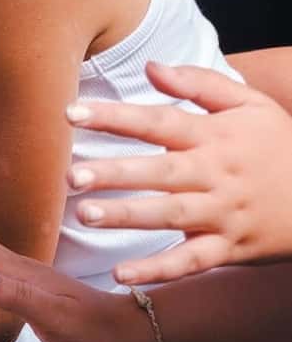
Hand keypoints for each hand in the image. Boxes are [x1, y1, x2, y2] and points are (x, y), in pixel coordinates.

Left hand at [61, 61, 291, 283]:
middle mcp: (216, 173)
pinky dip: (158, 270)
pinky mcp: (229, 247)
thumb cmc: (280, 145)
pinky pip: (191, 261)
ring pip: (171, 215)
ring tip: (85, 215)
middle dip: (115, 172)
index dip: (115, 117)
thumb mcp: (251, 105)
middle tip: (71, 175)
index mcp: (215, 136)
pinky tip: (121, 274)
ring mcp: (223, 212)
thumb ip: (200, 84)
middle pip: (160, 171)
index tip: (70, 113)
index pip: (158, 122)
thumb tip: (150, 67)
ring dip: (128, 216)